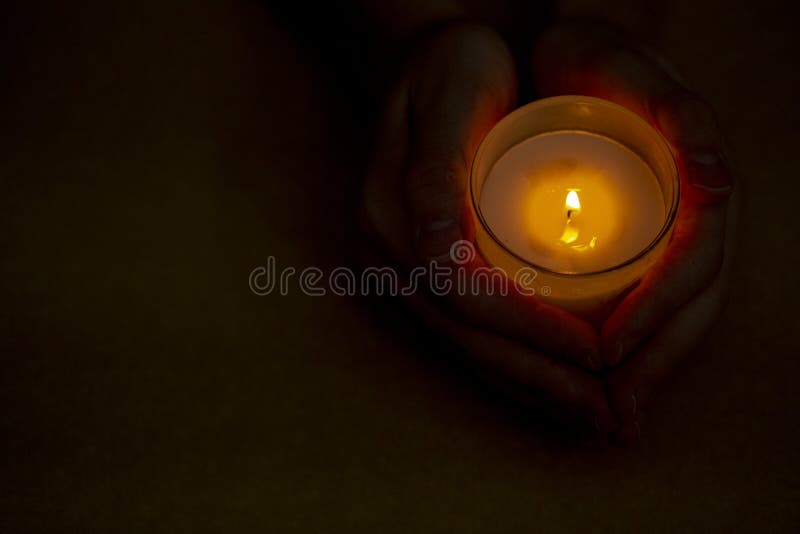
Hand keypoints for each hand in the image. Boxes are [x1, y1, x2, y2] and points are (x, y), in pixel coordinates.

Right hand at [361, 22, 617, 432]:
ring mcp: (395, 268)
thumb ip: (437, 172)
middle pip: (464, 336)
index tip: (595, 350)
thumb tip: (435, 252)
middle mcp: (385, 252)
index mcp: (391, 212)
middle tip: (604, 409)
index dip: (529, 330)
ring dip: (528, 386)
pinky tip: (547, 389)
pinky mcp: (414, 275)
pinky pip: (461, 336)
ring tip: (589, 414)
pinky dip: (508, 369)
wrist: (420, 64)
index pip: (463, 293)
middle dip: (538, 377)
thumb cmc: (450, 67)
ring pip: (463, 347)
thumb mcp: (454, 91)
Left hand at [532, 20, 738, 441]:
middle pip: (688, 310)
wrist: (580, 59)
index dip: (657, 315)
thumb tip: (715, 178)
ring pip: (669, 320)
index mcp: (703, 191)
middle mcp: (693, 224)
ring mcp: (667, 242)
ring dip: (643, 373)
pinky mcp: (637, 249)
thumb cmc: (604, 63)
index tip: (610, 353)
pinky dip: (624, 351)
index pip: (692, 269)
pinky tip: (596, 380)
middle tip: (614, 415)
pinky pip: (639, 308)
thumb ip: (680, 116)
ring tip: (609, 416)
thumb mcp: (633, 72)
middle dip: (654, 366)